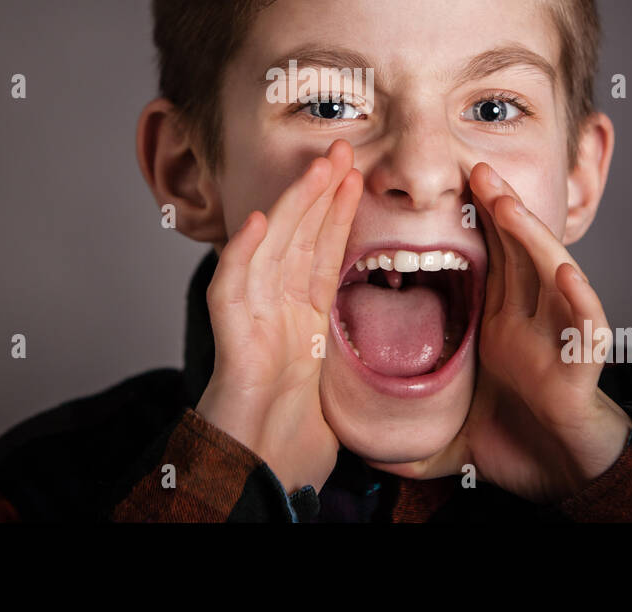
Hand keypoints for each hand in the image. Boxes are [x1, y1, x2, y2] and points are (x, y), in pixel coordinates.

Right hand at [194, 139, 362, 493]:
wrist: (260, 481)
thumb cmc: (293, 447)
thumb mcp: (342, 393)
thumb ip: (357, 363)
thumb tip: (399, 348)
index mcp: (302, 323)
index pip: (321, 255)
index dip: (337, 214)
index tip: (356, 176)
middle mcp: (274, 314)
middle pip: (298, 242)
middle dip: (320, 194)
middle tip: (343, 150)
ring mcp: (250, 323)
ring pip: (270, 252)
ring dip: (293, 207)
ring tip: (320, 168)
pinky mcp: (232, 343)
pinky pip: (232, 290)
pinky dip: (244, 254)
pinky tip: (262, 220)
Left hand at [377, 162, 631, 503]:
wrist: (564, 483)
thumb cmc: (513, 448)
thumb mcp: (445, 433)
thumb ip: (406, 430)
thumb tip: (355, 441)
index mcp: (500, 329)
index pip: (490, 265)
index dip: (475, 226)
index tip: (451, 188)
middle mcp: (531, 326)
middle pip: (519, 255)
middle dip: (501, 212)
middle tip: (476, 170)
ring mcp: (557, 344)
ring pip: (552, 276)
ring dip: (533, 238)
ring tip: (509, 206)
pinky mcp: (581, 372)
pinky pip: (587, 327)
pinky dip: (580, 299)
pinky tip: (566, 272)